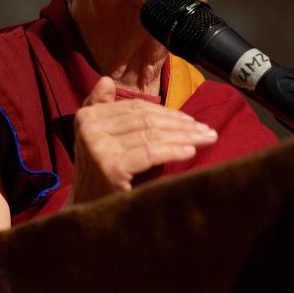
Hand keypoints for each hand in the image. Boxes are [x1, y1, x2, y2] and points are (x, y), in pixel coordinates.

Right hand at [70, 76, 217, 203]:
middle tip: (206, 129)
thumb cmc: (103, 175)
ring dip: (184, 136)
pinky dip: (173, 150)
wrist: (88, 215)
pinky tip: (190, 151)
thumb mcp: (100, 138)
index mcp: (87, 117)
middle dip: (180, 124)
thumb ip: (104, 108)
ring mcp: (98, 148)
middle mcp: (90, 129)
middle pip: (146, 120)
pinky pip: (150, 153)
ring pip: (151, 134)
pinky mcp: (110, 167)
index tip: (192, 119)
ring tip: (206, 138)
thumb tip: (107, 79)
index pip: (136, 108)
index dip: (167, 112)